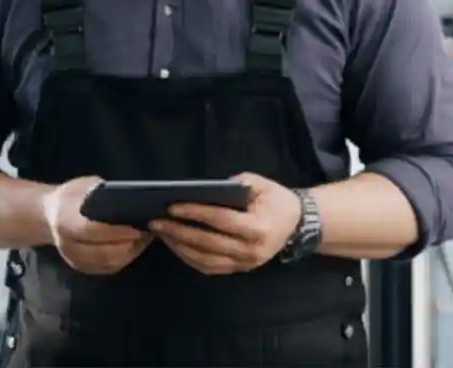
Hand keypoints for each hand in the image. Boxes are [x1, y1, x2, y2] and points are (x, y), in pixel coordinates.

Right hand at [41, 176, 152, 275]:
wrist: (48, 215)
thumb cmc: (71, 196)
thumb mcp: (84, 186)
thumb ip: (102, 195)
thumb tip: (130, 201)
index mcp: (65, 220)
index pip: (92, 230)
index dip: (116, 231)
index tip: (137, 226)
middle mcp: (67, 244)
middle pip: (103, 252)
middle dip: (129, 244)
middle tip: (146, 232)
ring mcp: (73, 260)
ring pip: (108, 263)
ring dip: (130, 252)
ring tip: (143, 238)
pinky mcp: (82, 268)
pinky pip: (108, 268)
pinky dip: (125, 258)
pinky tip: (134, 246)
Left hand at [148, 172, 301, 275]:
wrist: (297, 224)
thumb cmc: (276, 200)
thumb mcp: (261, 184)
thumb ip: (236, 183)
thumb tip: (203, 190)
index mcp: (259, 228)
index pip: (221, 220)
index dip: (195, 213)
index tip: (172, 206)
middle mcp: (251, 250)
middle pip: (208, 242)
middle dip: (178, 232)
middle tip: (155, 222)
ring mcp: (245, 264)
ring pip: (205, 259)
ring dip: (179, 246)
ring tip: (160, 232)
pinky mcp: (239, 269)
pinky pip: (209, 267)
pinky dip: (188, 257)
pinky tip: (174, 244)